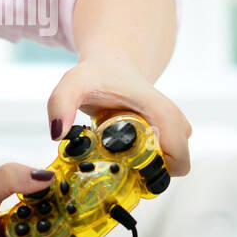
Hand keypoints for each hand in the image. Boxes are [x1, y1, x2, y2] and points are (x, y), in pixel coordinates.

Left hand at [46, 50, 191, 175]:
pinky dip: (147, 161)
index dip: (155, 173)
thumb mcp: (74, 83)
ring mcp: (175, 127)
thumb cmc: (97, 74)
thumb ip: (61, 103)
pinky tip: (123, 151)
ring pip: (172, 163)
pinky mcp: (168, 132)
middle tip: (118, 163)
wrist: (112, 62)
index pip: (178, 160)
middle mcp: (175, 121)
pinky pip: (165, 158)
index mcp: (162, 113)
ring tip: (118, 155)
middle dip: (150, 173)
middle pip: (176, 166)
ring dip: (148, 167)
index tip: (125, 168)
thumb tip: (58, 133)